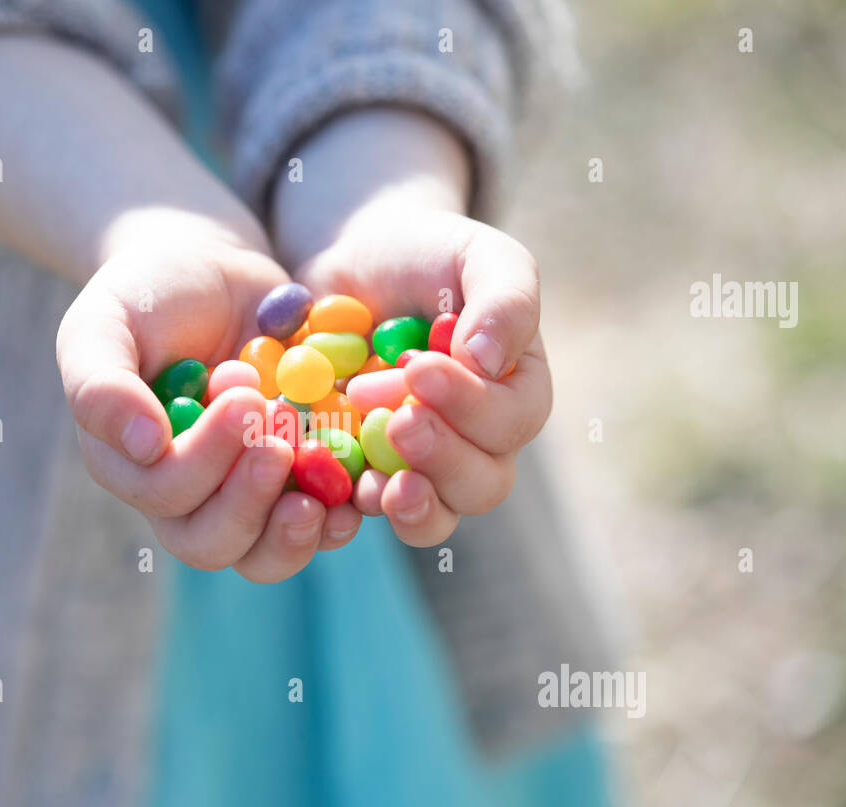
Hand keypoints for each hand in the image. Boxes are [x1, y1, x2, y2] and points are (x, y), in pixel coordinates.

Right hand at [56, 220, 361, 581]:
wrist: (215, 269)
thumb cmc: (149, 293)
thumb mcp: (105, 323)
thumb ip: (101, 385)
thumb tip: (144, 449)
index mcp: (134, 466)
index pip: (166, 494)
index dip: (206, 461)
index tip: (247, 399)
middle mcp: (186, 495)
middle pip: (211, 542)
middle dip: (249, 504)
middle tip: (281, 448)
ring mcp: (244, 494)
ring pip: (262, 554)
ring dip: (294, 535)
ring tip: (323, 502)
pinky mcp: (297, 481)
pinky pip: (318, 523)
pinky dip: (339, 515)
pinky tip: (360, 493)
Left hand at [292, 205, 550, 546]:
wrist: (355, 261)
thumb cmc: (428, 253)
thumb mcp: (476, 255)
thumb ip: (504, 300)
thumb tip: (489, 362)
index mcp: (515, 394)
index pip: (510, 422)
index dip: (470, 406)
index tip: (419, 369)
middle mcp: (477, 442)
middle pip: (481, 484)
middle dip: (442, 460)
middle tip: (398, 424)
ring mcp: (420, 466)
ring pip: (435, 515)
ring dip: (411, 506)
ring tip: (378, 486)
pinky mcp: (364, 474)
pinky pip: (365, 510)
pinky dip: (350, 506)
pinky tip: (330, 488)